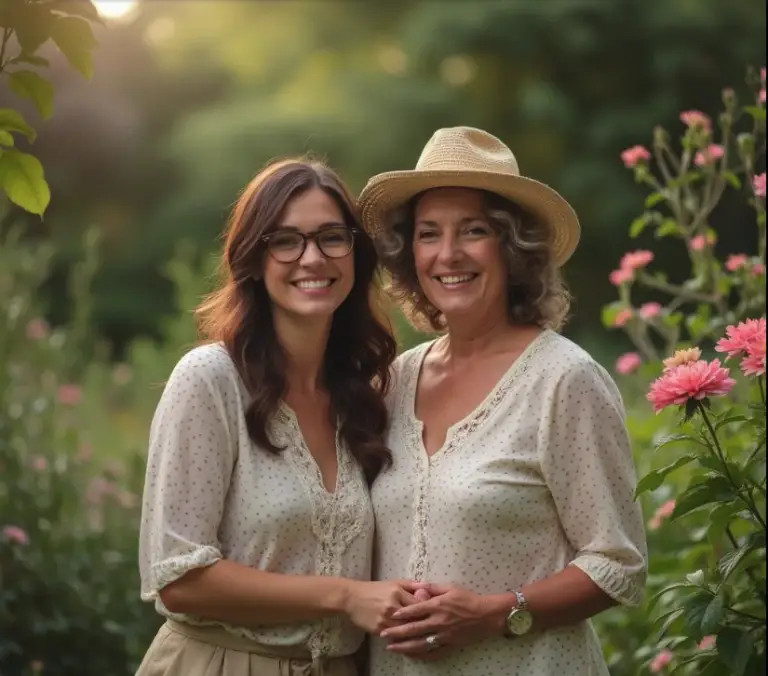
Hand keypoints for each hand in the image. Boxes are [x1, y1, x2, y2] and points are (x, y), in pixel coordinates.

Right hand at [343, 580, 428, 634]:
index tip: (436, 613)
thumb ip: (412, 585)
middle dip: (424, 623)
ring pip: (406, 631)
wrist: (352, 598)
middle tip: (434, 626)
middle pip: (414, 619)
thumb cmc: (375, 589)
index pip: (419, 604)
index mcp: (397, 593)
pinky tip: (411, 640)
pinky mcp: (378, 630)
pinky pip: (395, 637)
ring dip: (415, 634)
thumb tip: (429, 586)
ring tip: (425, 635)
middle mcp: (392, 607)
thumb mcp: (394, 583)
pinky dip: (403, 639)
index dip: (429, 609)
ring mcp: (385, 620)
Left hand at [380, 584, 505, 659]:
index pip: (415, 610)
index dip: (402, 613)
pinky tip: (411, 655)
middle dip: (397, 632)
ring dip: (404, 646)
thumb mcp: (450, 588)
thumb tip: (417, 584)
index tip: (390, 615)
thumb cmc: (468, 599)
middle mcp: (438, 622)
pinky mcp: (449, 645)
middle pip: (413, 629)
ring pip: (420, 643)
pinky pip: (432, 653)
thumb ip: (433, 587)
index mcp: (437, 606)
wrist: (486, 616)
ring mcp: (443, 636)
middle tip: (383, 634)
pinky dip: (421, 655)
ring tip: (392, 648)